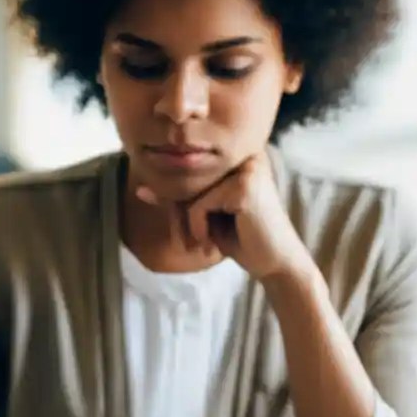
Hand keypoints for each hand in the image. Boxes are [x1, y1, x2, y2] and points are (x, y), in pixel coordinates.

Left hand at [135, 153, 311, 280]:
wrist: (275, 263)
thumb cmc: (240, 236)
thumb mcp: (203, 214)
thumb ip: (177, 198)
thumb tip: (140, 188)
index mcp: (235, 153)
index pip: (189, 168)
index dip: (176, 199)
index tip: (179, 228)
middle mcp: (243, 153)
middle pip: (188, 176)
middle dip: (177, 212)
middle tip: (184, 242)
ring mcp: (246, 168)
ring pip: (190, 190)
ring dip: (186, 223)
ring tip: (198, 244)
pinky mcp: (245, 186)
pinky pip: (199, 205)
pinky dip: (198, 227)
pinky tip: (210, 243)